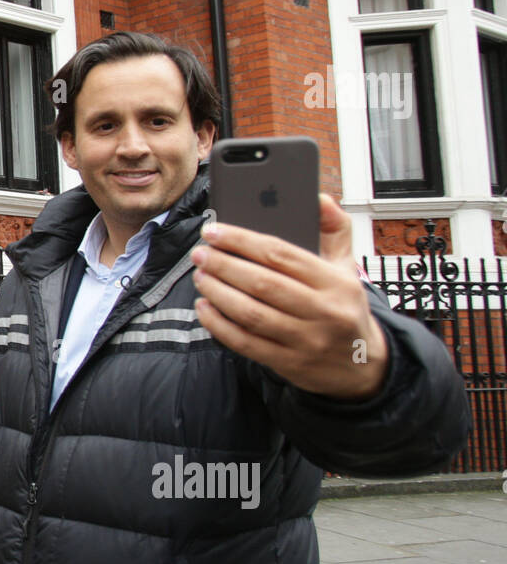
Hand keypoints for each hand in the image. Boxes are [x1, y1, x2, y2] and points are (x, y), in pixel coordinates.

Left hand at [191, 195, 387, 399]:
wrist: (362, 365)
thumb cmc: (345, 307)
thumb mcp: (348, 265)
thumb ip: (335, 227)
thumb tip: (318, 198)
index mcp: (335, 282)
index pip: (280, 254)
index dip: (241, 240)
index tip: (214, 231)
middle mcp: (322, 311)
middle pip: (261, 283)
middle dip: (223, 265)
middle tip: (201, 254)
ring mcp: (305, 340)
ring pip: (250, 313)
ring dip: (217, 292)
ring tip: (200, 276)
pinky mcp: (288, 363)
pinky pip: (245, 343)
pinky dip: (219, 325)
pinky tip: (205, 307)